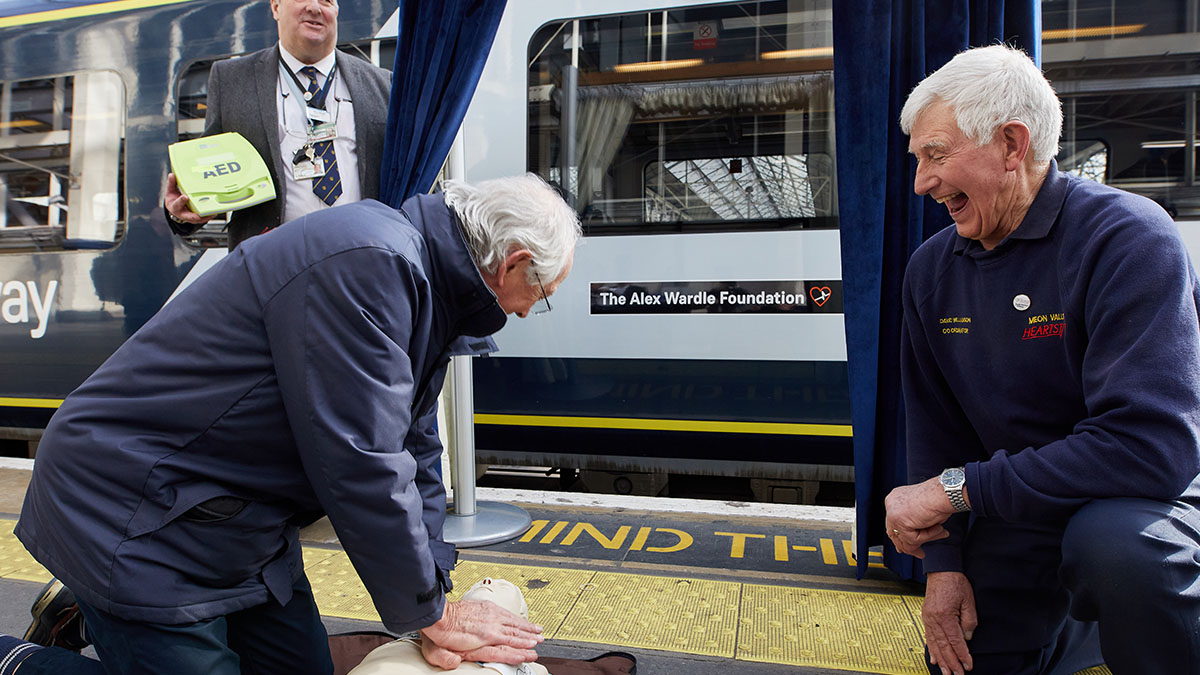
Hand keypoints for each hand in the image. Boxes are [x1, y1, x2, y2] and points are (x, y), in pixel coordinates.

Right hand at [165, 173, 214, 225]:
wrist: (175, 207)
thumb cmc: (173, 198)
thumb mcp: (170, 191)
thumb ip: (171, 183)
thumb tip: (171, 175)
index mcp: (174, 207)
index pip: (177, 204)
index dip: (181, 201)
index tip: (185, 197)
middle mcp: (182, 214)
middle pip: (188, 216)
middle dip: (193, 216)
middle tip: (198, 215)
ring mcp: (190, 217)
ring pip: (198, 219)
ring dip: (205, 217)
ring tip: (212, 213)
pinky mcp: (196, 218)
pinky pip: (203, 218)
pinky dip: (208, 216)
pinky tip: (214, 212)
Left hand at [419, 599, 542, 669]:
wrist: (437, 613)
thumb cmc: (440, 633)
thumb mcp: (438, 652)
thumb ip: (447, 660)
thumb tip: (453, 664)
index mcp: (481, 638)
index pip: (507, 646)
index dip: (520, 650)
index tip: (531, 653)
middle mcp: (488, 625)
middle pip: (514, 633)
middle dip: (529, 638)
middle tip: (540, 640)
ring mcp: (488, 615)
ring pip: (512, 622)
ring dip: (526, 627)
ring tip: (537, 630)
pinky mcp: (485, 607)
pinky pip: (505, 613)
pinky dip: (516, 617)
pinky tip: (520, 619)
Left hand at [884, 476, 955, 556]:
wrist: (946, 492)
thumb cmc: (940, 498)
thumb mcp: (923, 514)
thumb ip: (915, 525)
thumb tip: (913, 543)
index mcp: (896, 499)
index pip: (893, 523)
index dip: (901, 537)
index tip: (908, 547)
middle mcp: (891, 503)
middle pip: (894, 532)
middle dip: (906, 546)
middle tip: (919, 553)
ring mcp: (893, 512)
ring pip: (904, 539)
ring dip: (924, 540)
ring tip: (941, 532)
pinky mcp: (899, 520)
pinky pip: (913, 539)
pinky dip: (928, 536)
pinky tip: (938, 527)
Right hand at [922, 572, 976, 674]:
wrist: (941, 569)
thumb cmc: (955, 582)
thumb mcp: (969, 601)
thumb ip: (969, 621)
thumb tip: (967, 638)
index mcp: (945, 615)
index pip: (956, 641)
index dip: (963, 655)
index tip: (968, 665)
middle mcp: (934, 618)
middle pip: (944, 646)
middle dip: (951, 662)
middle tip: (957, 674)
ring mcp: (928, 618)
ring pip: (934, 644)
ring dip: (940, 660)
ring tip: (945, 672)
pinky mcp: (926, 616)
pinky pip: (928, 636)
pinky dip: (931, 649)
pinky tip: (934, 658)